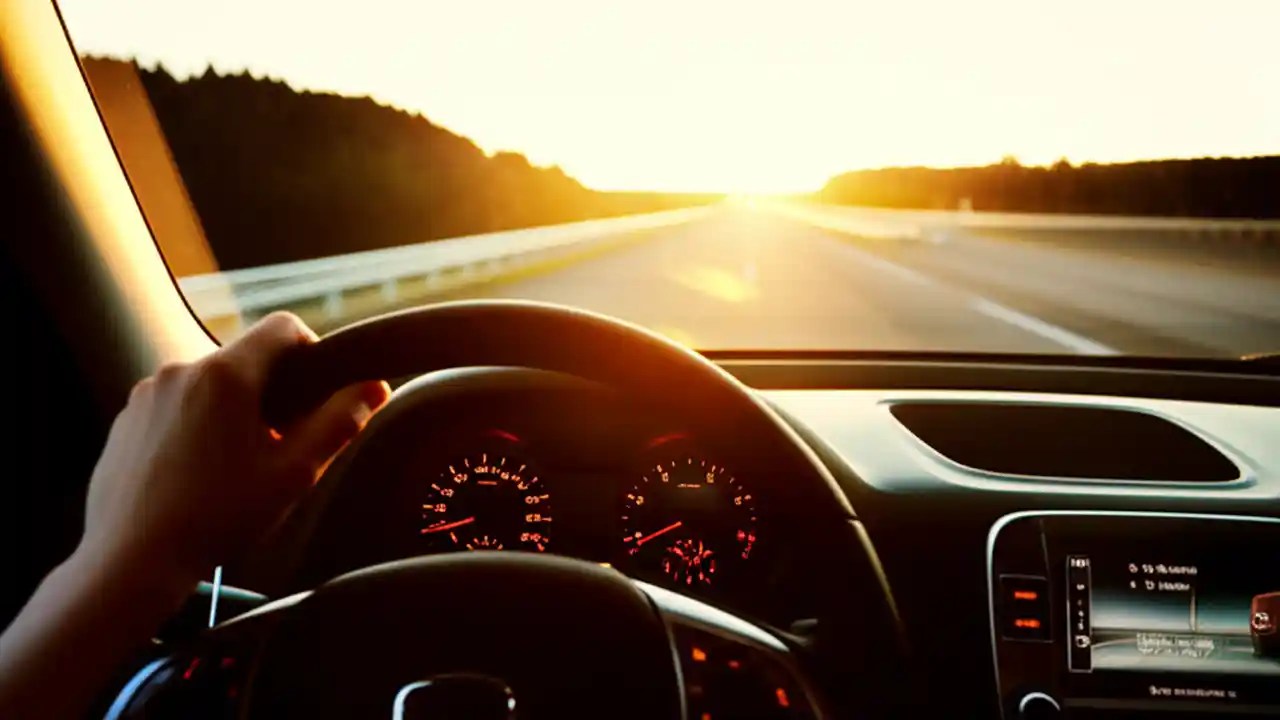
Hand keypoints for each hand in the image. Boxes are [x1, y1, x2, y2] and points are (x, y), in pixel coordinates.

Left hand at [76, 312, 388, 593]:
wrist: (130, 560)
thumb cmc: (216, 519)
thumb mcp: (293, 475)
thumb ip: (338, 424)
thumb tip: (374, 387)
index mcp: (226, 376)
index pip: (283, 327)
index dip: (311, 350)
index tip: (315, 393)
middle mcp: (182, 370)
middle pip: (246, 361)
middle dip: (271, 394)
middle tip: (280, 447)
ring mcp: (147, 394)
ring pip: (210, 385)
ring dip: (231, 411)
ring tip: (234, 468)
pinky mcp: (126, 419)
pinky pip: (175, 406)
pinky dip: (195, 427)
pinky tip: (197, 476)